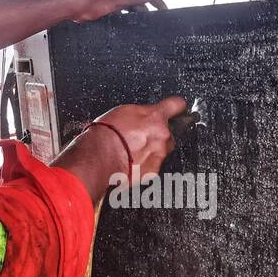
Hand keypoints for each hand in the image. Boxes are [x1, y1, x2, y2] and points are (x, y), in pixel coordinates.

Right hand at [52, 96, 188, 203]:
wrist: (99, 158)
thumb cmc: (106, 134)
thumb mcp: (122, 111)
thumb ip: (141, 113)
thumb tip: (144, 116)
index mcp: (155, 117)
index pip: (176, 105)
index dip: (177, 106)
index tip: (178, 108)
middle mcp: (162, 136)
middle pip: (169, 133)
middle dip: (158, 135)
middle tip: (140, 136)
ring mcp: (159, 155)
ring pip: (161, 151)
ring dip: (150, 151)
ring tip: (130, 151)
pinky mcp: (153, 171)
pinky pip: (152, 165)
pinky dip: (144, 164)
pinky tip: (130, 161)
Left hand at [72, 0, 167, 22]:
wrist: (76, 8)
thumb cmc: (92, 3)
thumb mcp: (116, 0)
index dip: (158, 2)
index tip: (166, 10)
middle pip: (142, 3)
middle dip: (151, 11)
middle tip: (159, 21)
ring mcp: (115, 4)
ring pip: (133, 10)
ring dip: (141, 16)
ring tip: (147, 26)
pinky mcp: (109, 12)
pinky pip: (124, 16)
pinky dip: (130, 20)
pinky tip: (130, 27)